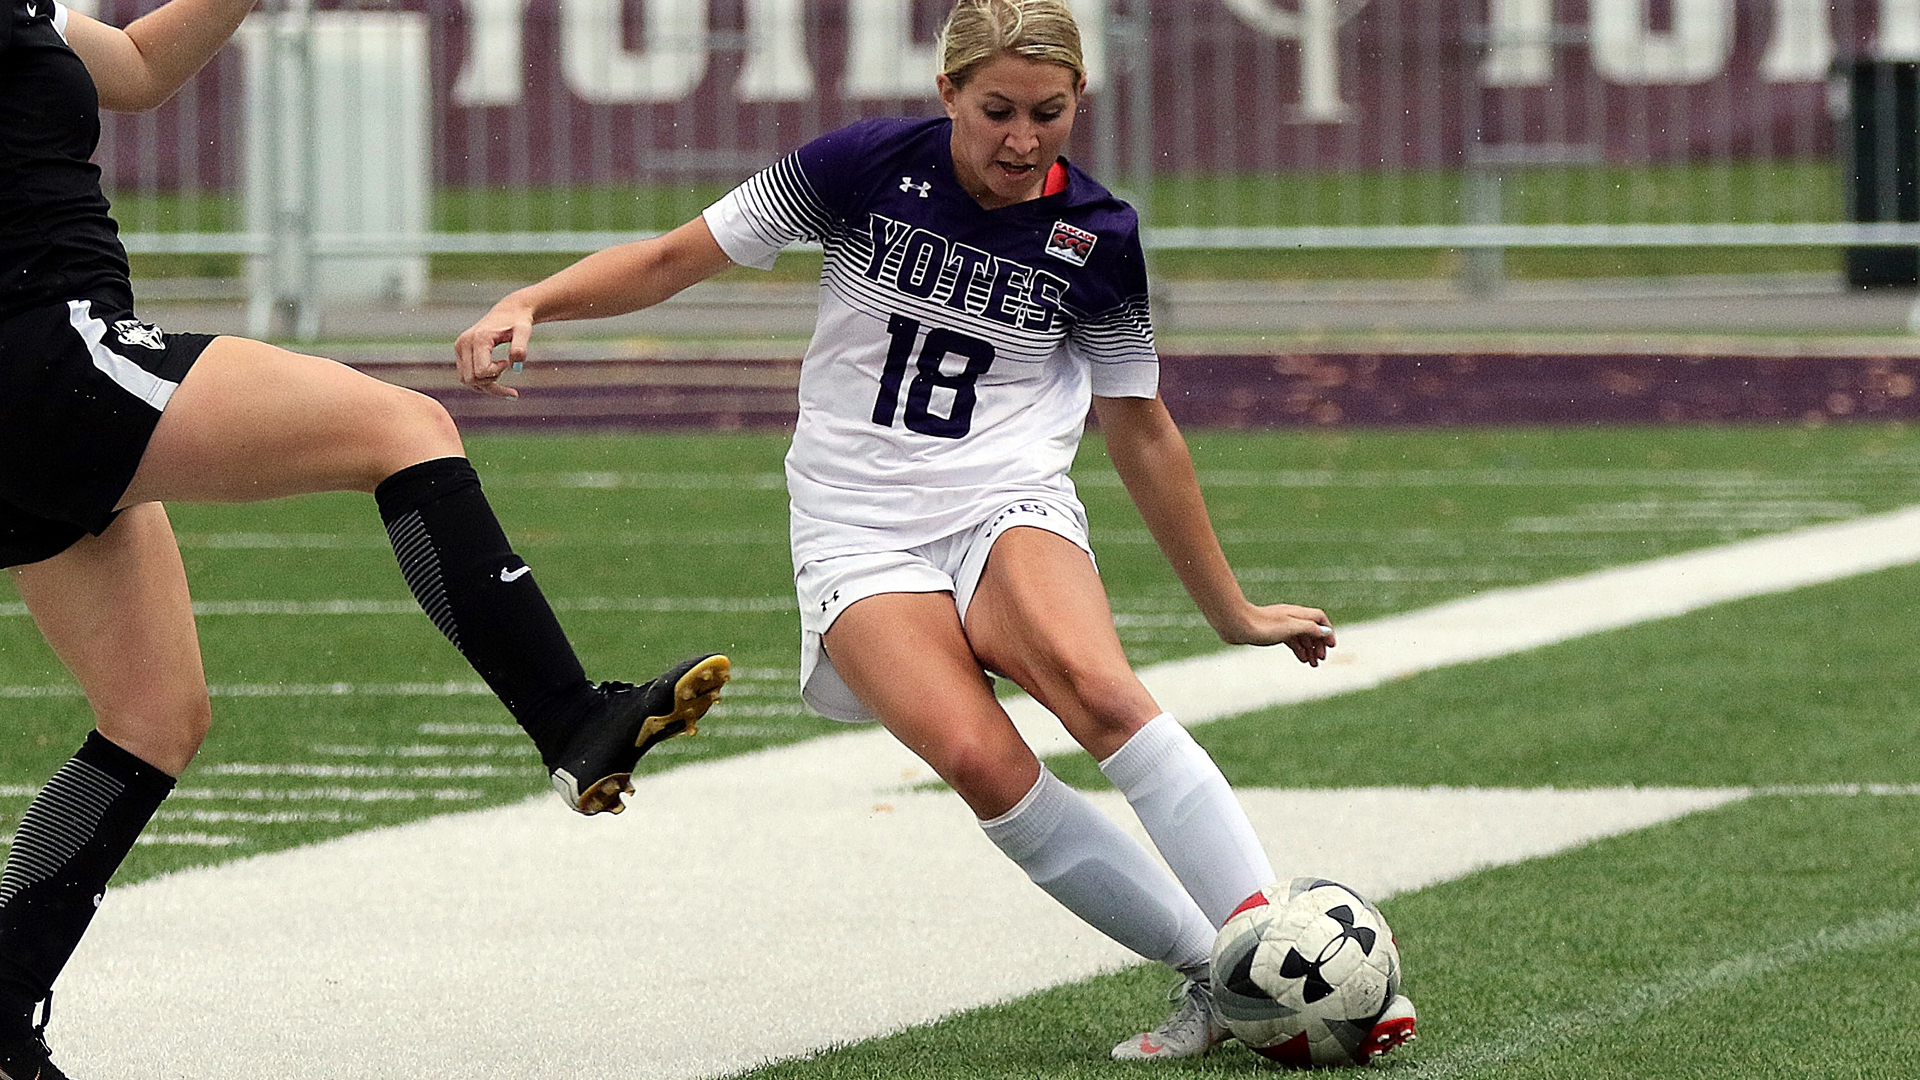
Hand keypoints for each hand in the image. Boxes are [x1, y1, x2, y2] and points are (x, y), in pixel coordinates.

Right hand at [454, 296, 535, 397]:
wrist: (508, 312)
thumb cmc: (518, 321)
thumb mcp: (524, 331)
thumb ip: (521, 347)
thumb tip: (517, 367)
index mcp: (478, 338)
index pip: (481, 371)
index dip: (497, 372)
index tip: (508, 361)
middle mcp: (464, 343)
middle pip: (471, 379)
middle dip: (490, 381)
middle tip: (506, 367)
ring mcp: (460, 348)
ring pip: (467, 380)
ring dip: (485, 384)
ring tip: (502, 371)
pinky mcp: (460, 352)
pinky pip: (466, 376)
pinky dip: (480, 381)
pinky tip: (496, 376)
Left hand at [1214, 602, 1335, 666]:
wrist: (1237, 625)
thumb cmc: (1262, 625)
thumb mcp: (1289, 628)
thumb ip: (1308, 629)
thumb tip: (1326, 632)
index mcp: (1296, 613)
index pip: (1319, 619)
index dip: (1327, 631)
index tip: (1331, 647)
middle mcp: (1291, 617)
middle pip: (1312, 629)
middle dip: (1319, 644)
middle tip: (1321, 660)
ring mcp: (1282, 625)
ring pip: (1301, 637)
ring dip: (1310, 650)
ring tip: (1313, 664)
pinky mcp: (1273, 632)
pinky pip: (1291, 641)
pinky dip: (1299, 649)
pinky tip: (1302, 659)